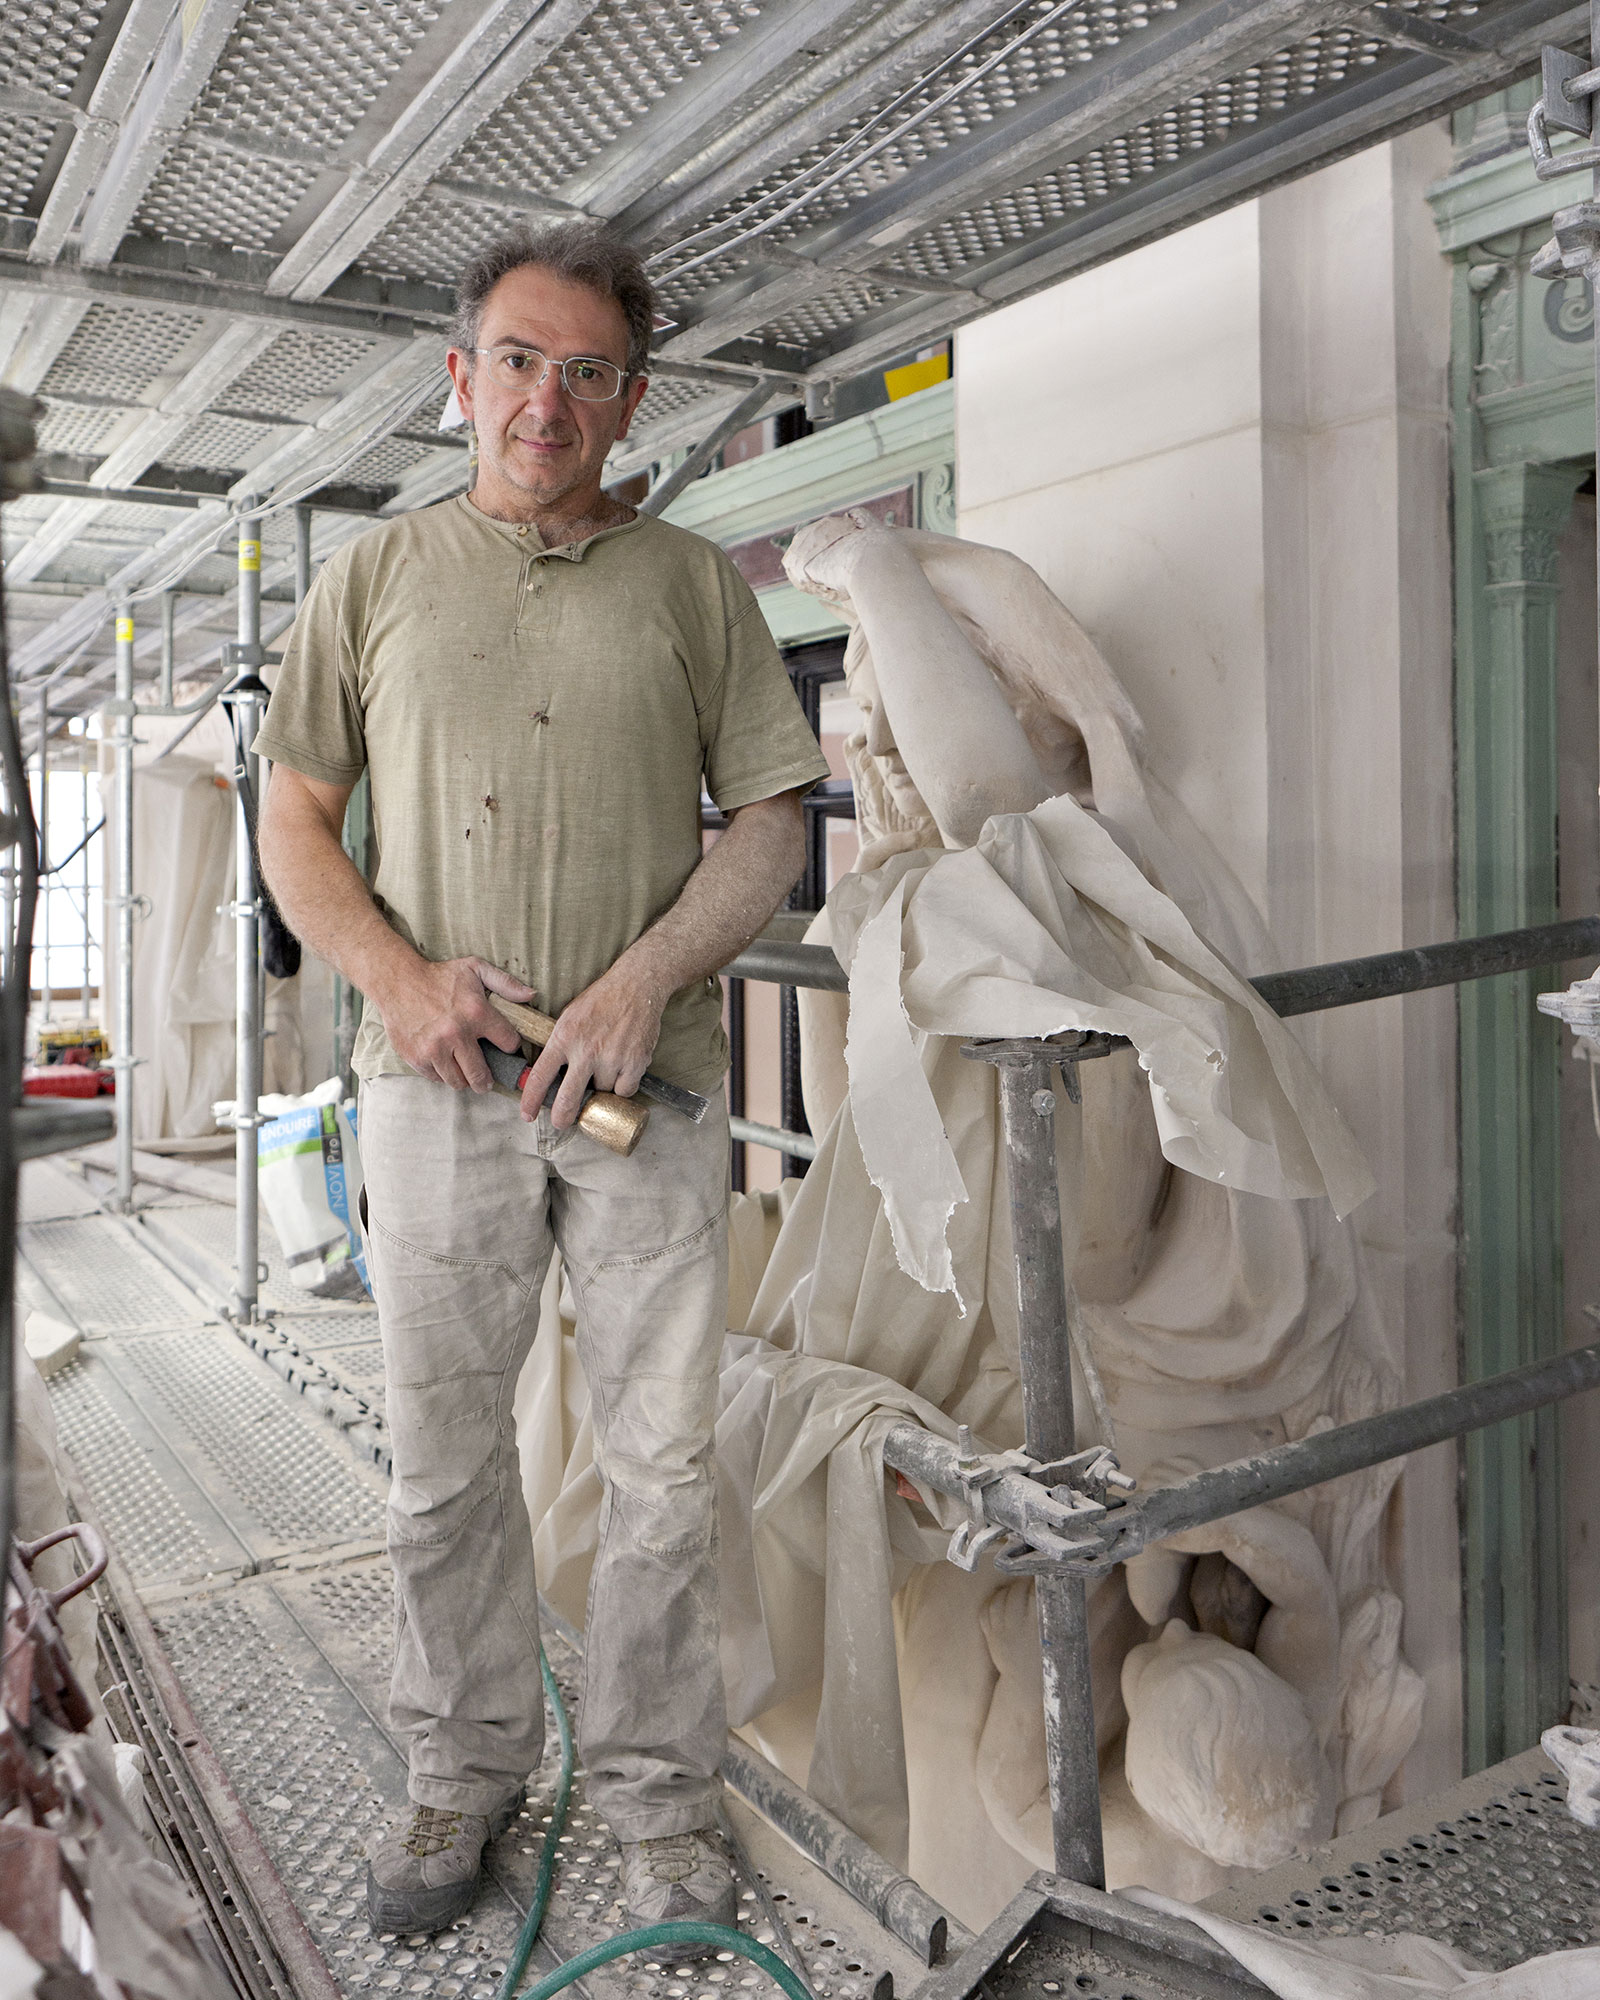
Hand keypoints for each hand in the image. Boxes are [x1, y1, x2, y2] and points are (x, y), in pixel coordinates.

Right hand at [376, 955, 533, 1090]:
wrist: (397, 980)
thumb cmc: (439, 975)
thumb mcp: (475, 969)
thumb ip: (506, 983)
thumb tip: (532, 996)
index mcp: (476, 1013)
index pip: (508, 1043)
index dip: (510, 1045)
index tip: (505, 1045)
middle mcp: (456, 1034)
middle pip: (481, 1075)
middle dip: (487, 1081)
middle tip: (486, 1080)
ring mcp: (434, 1048)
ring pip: (458, 1082)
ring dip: (464, 1079)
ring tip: (464, 1071)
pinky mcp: (416, 1057)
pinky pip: (436, 1078)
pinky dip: (442, 1074)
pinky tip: (444, 1062)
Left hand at [519, 966, 665, 1127]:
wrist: (636, 986)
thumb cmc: (600, 1000)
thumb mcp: (569, 1017)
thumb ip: (559, 1044)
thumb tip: (549, 1074)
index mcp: (564, 1037)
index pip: (540, 1076)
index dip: (531, 1100)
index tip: (527, 1114)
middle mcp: (586, 1050)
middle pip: (568, 1098)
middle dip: (562, 1117)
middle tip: (560, 1122)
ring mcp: (612, 1058)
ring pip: (601, 1093)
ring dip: (601, 1088)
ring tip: (605, 1068)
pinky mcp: (635, 1062)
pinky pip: (625, 1091)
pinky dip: (623, 1086)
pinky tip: (622, 1071)